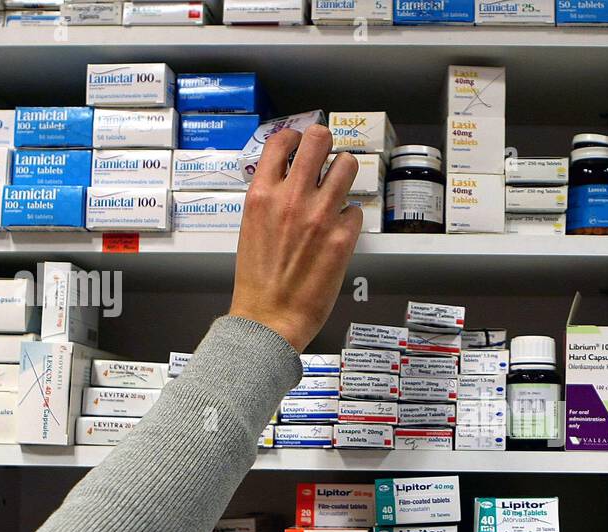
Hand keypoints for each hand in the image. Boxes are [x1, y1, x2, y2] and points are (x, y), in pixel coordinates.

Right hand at [228, 125, 363, 350]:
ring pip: (347, 165)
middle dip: (325, 142)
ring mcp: (319, 216)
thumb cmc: (258, 280)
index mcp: (262, 194)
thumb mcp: (251, 226)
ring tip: (340, 185)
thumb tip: (286, 179)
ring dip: (344, 172)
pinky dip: (349, 217)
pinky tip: (339, 230)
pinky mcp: (342, 238)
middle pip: (318, 139)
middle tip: (326, 155)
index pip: (282, 140)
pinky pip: (356, 210)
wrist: (269, 317)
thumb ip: (270, 199)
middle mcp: (291, 198)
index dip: (295, 137)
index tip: (300, 142)